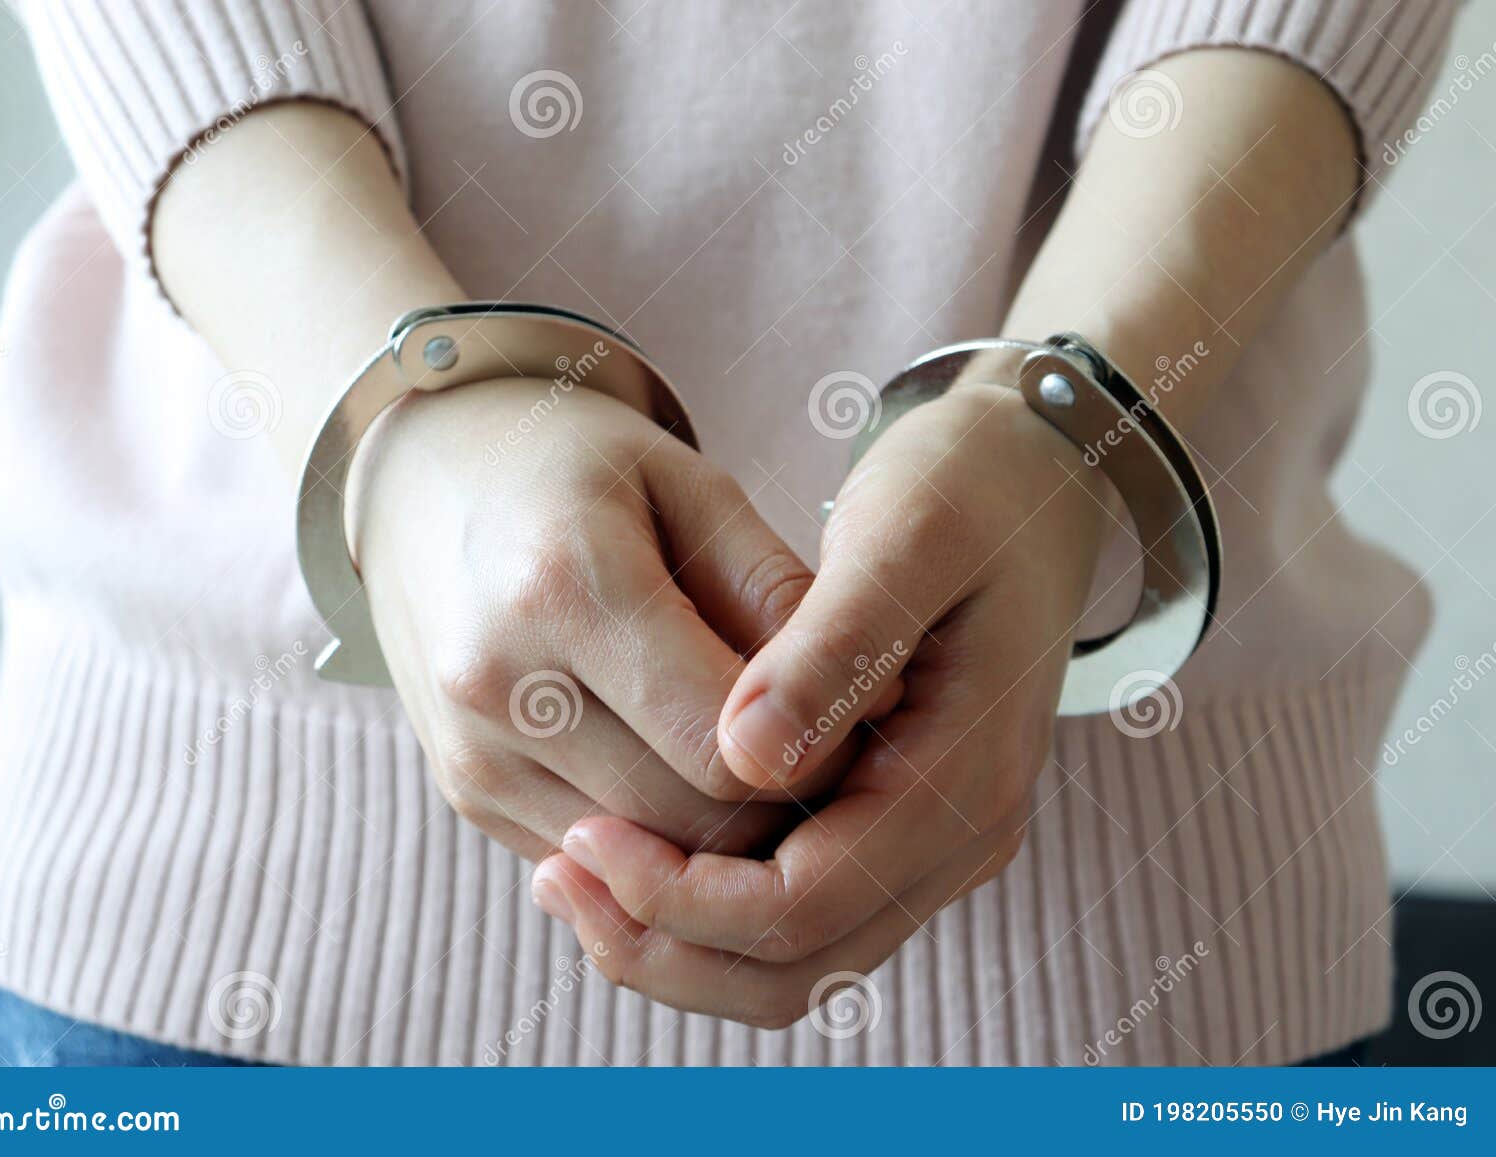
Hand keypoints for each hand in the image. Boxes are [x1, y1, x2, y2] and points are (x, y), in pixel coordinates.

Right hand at [355, 377, 830, 861]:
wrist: (428, 480)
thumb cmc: (581, 472)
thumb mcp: (694, 487)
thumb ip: (776, 595)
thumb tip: (866, 705)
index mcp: (566, 587)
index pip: (727, 751)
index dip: (813, 754)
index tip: (851, 715)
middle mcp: (500, 685)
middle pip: (689, 825)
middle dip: (777, 806)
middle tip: (822, 748)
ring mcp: (471, 753)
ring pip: (643, 864)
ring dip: (718, 834)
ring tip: (756, 752)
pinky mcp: (466, 795)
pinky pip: (595, 864)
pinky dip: (654, 836)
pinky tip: (679, 764)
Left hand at [532, 383, 1114, 1026]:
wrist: (1036, 478)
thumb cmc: (970, 487)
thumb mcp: (909, 536)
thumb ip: (834, 649)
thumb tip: (741, 758)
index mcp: (965, 777)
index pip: (806, 903)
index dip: (682, 893)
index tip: (585, 833)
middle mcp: (958, 835)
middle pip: (794, 965)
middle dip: (665, 942)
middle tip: (558, 876)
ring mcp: (931, 839)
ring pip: (792, 963)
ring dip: (678, 941)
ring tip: (573, 875)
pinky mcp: (896, 823)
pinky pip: (796, 916)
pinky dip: (705, 908)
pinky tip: (627, 847)